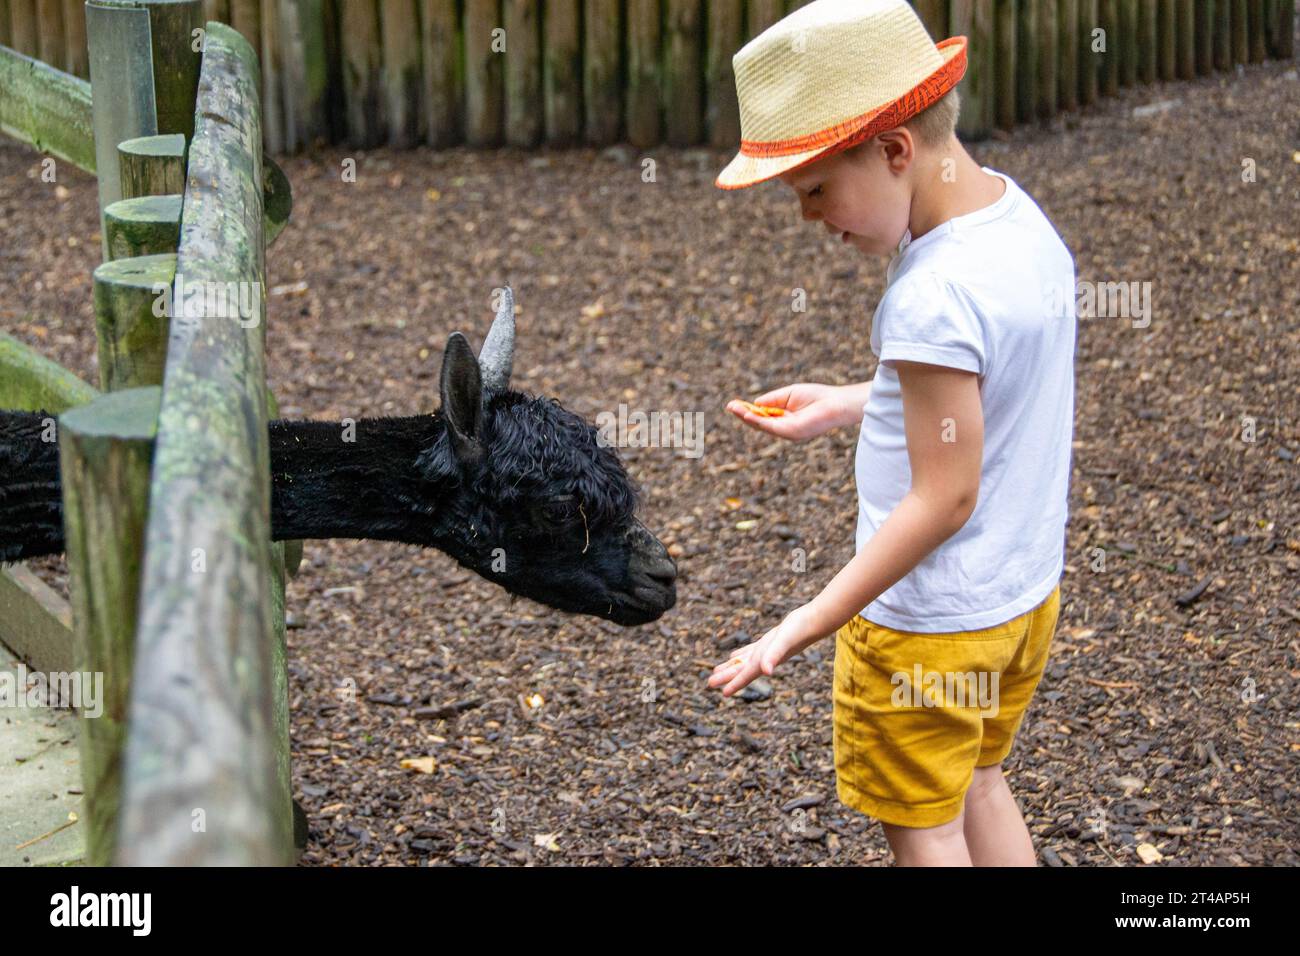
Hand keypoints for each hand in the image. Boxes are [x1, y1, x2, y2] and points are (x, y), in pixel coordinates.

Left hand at [707, 605, 827, 696]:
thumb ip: (774, 656)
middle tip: (710, 684)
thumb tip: (766, 671)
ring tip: (717, 672)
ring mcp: (767, 650)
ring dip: (732, 668)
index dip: (734, 684)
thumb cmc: (799, 631)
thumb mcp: (782, 641)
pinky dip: (741, 655)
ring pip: (744, 662)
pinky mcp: (770, 641)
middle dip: (727, 676)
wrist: (815, 621)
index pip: (746, 675)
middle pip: (742, 670)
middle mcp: (765, 658)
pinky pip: (751, 651)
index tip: (722, 693)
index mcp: (765, 660)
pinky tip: (734, 656)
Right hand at [726, 383, 860, 441]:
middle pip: (759, 423)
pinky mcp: (791, 433)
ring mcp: (787, 432)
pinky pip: (770, 426)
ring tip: (733, 408)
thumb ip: (771, 400)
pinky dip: (757, 421)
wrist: (835, 403)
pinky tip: (747, 414)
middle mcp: (784, 428)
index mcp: (784, 419)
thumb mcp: (788, 394)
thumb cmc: (816, 397)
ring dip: (746, 417)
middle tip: (729, 406)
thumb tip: (754, 403)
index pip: (762, 416)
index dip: (748, 410)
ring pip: (762, 426)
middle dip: (743, 414)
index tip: (735, 404)